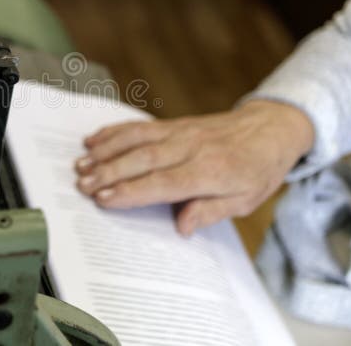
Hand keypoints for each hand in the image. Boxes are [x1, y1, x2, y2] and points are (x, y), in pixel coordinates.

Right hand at [74, 100, 313, 234]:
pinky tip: (94, 140)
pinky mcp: (173, 124)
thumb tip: (182, 226)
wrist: (269, 128)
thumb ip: (211, 211)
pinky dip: (115, 132)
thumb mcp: (246, 200)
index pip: (165, 183)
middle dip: (110, 172)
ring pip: (137, 139)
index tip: (105, 199)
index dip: (133, 191)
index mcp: (212, 171)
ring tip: (81, 163)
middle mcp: (192, 148)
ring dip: (106, 150)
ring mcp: (180, 132)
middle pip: (144, 159)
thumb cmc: (257, 168)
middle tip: (82, 184)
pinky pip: (140, 126)